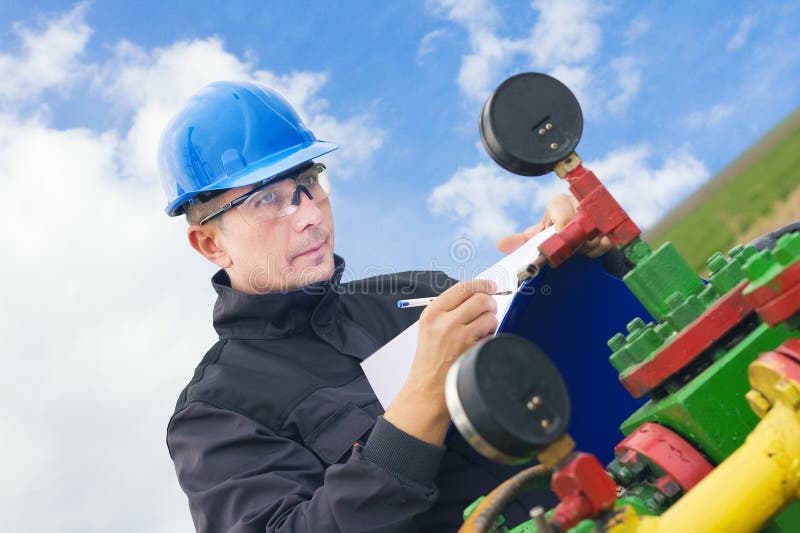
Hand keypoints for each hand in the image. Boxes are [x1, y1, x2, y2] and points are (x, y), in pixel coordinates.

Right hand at [384, 279, 498, 444]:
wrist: (425, 391)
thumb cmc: (430, 361)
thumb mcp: (430, 328)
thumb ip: (450, 310)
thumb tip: (478, 293)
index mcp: (433, 313)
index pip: (463, 287)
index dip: (482, 285)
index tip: (491, 286)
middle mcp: (444, 322)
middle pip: (481, 299)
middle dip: (490, 304)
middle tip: (488, 312)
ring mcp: (459, 338)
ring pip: (490, 317)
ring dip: (491, 324)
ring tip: (480, 334)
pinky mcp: (472, 352)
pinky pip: (492, 336)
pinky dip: (490, 339)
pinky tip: (478, 347)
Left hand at [496, 193, 612, 257]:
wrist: (579, 235)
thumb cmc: (554, 233)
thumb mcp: (538, 236)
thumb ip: (522, 241)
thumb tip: (501, 244)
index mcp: (559, 202)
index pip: (562, 218)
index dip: (561, 234)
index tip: (558, 247)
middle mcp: (579, 202)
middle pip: (579, 227)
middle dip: (573, 245)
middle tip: (570, 251)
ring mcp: (597, 211)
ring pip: (595, 232)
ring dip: (587, 247)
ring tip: (581, 250)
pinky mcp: (611, 221)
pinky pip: (609, 236)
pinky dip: (602, 247)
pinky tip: (594, 248)